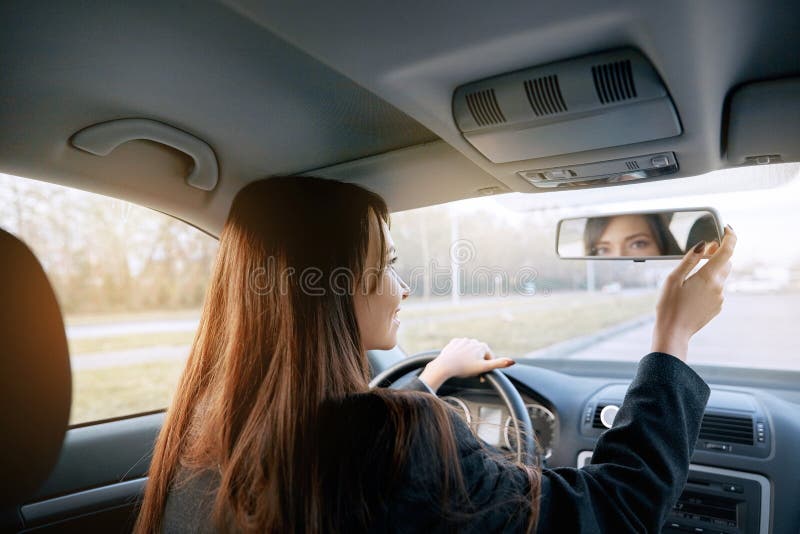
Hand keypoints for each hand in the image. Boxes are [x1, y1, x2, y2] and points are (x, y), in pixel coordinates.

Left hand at [418, 338, 514, 391]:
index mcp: (482, 346)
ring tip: (464, 368)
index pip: (489, 358)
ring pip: (470, 352)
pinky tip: (457, 362)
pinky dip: (460, 355)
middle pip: (479, 355)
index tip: (481, 377)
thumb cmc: (464, 368)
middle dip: (478, 364)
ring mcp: (463, 341)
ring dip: (469, 359)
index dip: (486, 369)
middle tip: (472, 373)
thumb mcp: (484, 368)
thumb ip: (498, 364)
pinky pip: (460, 350)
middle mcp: (473, 341)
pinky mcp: (453, 343)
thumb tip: (513, 361)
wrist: (445, 366)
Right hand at [651, 225, 736, 360]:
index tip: (727, 228)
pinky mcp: (716, 307)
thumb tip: (703, 244)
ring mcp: (719, 298)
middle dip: (717, 255)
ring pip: (720, 277)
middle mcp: (718, 286)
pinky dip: (708, 285)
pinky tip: (691, 293)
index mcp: (708, 276)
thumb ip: (690, 260)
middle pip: (726, 263)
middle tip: (703, 252)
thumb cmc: (669, 305)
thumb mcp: (673, 278)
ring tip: (690, 278)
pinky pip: (716, 290)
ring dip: (710, 272)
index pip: (727, 251)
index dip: (730, 237)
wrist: (673, 332)